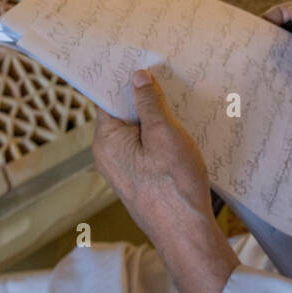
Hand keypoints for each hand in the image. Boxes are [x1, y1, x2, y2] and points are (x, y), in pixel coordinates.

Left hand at [92, 69, 238, 292]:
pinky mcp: (139, 179)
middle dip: (144, 96)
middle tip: (167, 74)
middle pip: (122, 113)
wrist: (185, 233)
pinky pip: (145, 147)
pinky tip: (181, 130)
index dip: (124, 78)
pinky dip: (160, 136)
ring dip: (155, 117)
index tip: (140, 58)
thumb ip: (149, 103)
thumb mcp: (164, 134)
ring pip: (136, 131)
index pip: (108, 98)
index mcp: (106, 140)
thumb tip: (137, 76)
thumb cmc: (174, 185)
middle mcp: (107, 154)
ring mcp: (123, 169)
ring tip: (179, 99)